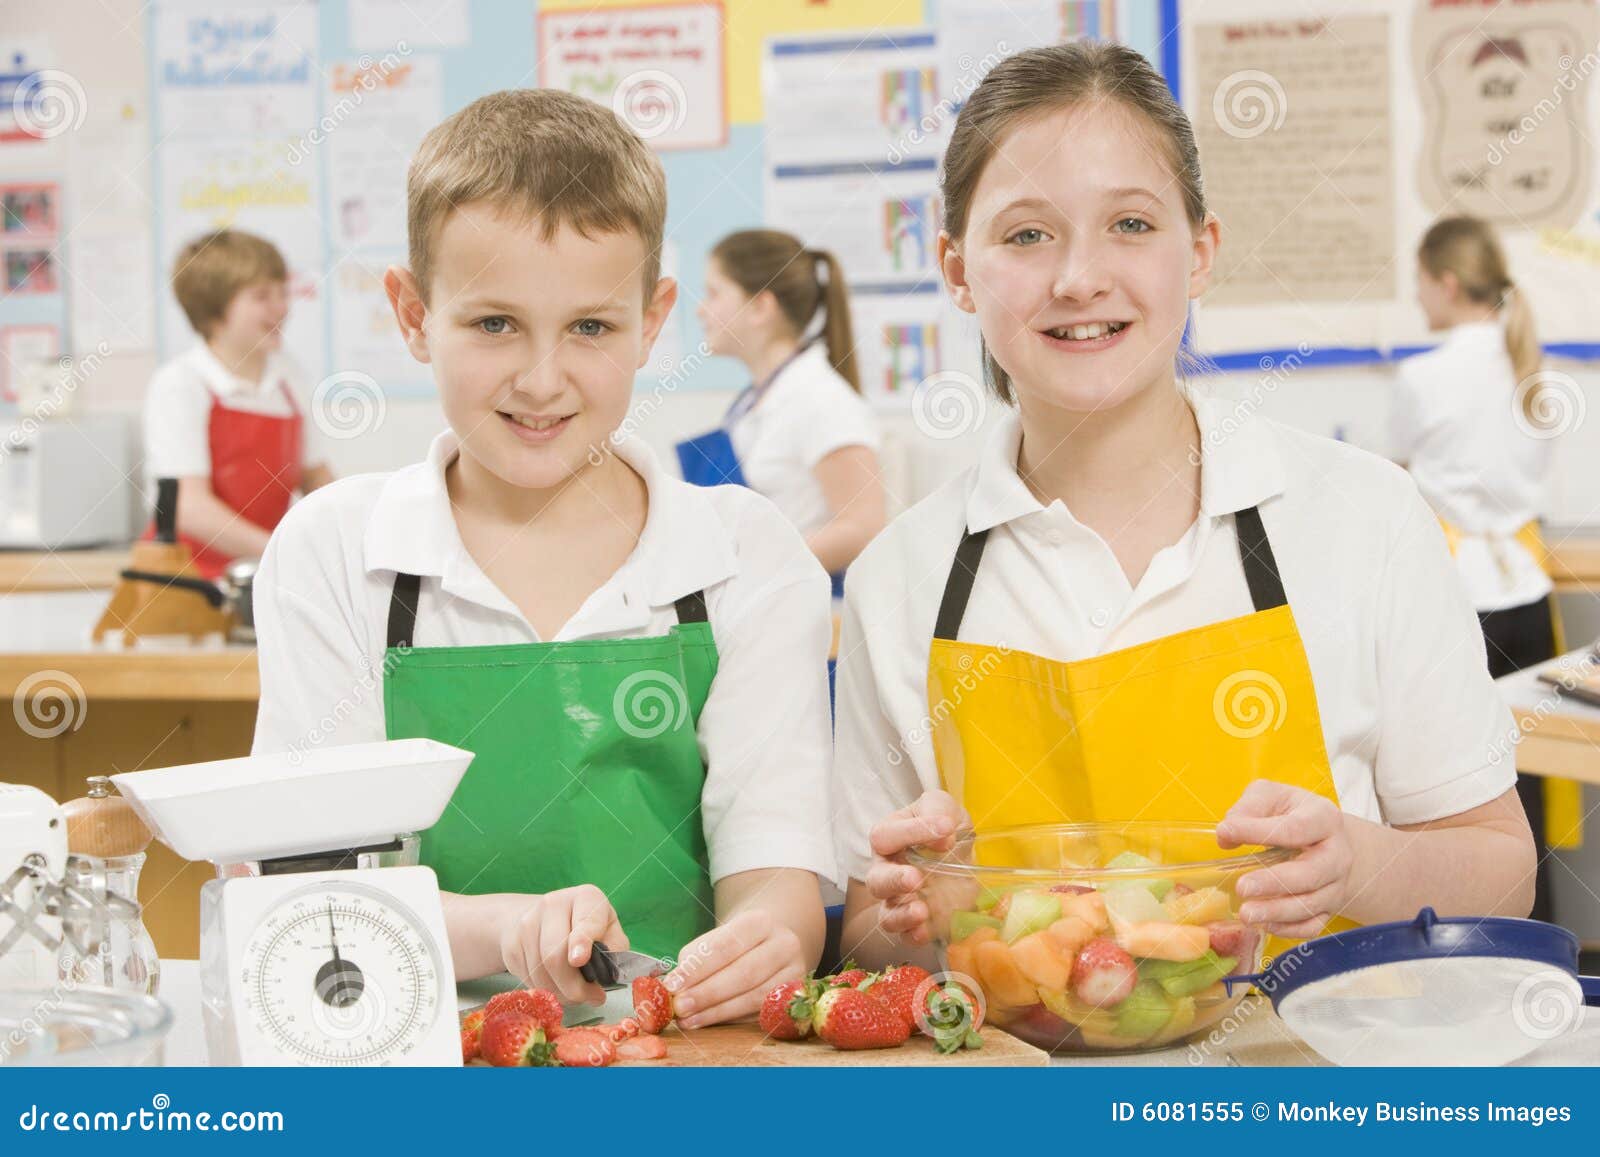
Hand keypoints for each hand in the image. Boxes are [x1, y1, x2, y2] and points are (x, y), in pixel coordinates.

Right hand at [497, 884, 627, 1005]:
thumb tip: (609, 973)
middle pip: (555, 954)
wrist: (541, 918)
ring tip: (575, 994)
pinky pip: (528, 978)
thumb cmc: (586, 928)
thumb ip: (614, 948)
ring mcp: (528, 922)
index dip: (581, 941)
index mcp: (585, 898)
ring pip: (540, 971)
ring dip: (560, 993)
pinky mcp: (512, 943)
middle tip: (591, 997)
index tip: (579, 960)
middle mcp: (553, 903)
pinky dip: (546, 990)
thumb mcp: (609, 930)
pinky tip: (557, 985)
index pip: (584, 920)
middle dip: (574, 986)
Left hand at [660, 909, 807, 1028]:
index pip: (727, 946)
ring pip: (754, 997)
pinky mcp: (790, 997)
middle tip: (680, 1007)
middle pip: (744, 973)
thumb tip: (676, 987)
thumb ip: (696, 959)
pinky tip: (707, 1021)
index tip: (672, 984)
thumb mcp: (717, 937)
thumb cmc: (735, 941)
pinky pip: (758, 1012)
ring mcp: (792, 973)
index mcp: (761, 922)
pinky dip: (729, 1019)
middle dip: (707, 993)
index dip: (698, 968)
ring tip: (688, 1019)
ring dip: (716, 1012)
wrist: (771, 941)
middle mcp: (784, 945)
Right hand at [864, 789, 969, 945]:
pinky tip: (925, 931)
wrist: (965, 860)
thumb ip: (937, 808)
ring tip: (922, 911)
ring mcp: (899, 899)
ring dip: (901, 914)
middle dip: (894, 881)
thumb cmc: (945, 830)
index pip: (885, 836)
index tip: (946, 829)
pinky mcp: (916, 922)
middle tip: (915, 878)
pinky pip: (905, 935)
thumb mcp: (944, 807)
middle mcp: (886, 870)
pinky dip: (912, 935)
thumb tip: (943, 833)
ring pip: (885, 913)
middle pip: (876, 880)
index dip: (912, 832)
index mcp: (890, 838)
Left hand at [1216, 780, 1353, 938]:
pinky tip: (1264, 925)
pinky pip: (1313, 925)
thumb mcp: (1273, 796)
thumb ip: (1249, 808)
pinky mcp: (1329, 907)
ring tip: (1246, 914)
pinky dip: (1289, 929)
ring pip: (1311, 905)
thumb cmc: (1294, 814)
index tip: (1226, 832)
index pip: (1294, 828)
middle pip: (1310, 874)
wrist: (1330, 839)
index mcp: (1324, 819)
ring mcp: (1336, 884)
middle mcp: (1336, 854)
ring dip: (1277, 912)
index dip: (1259, 831)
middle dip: (1274, 883)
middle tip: (1242, 887)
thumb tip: (1226, 834)